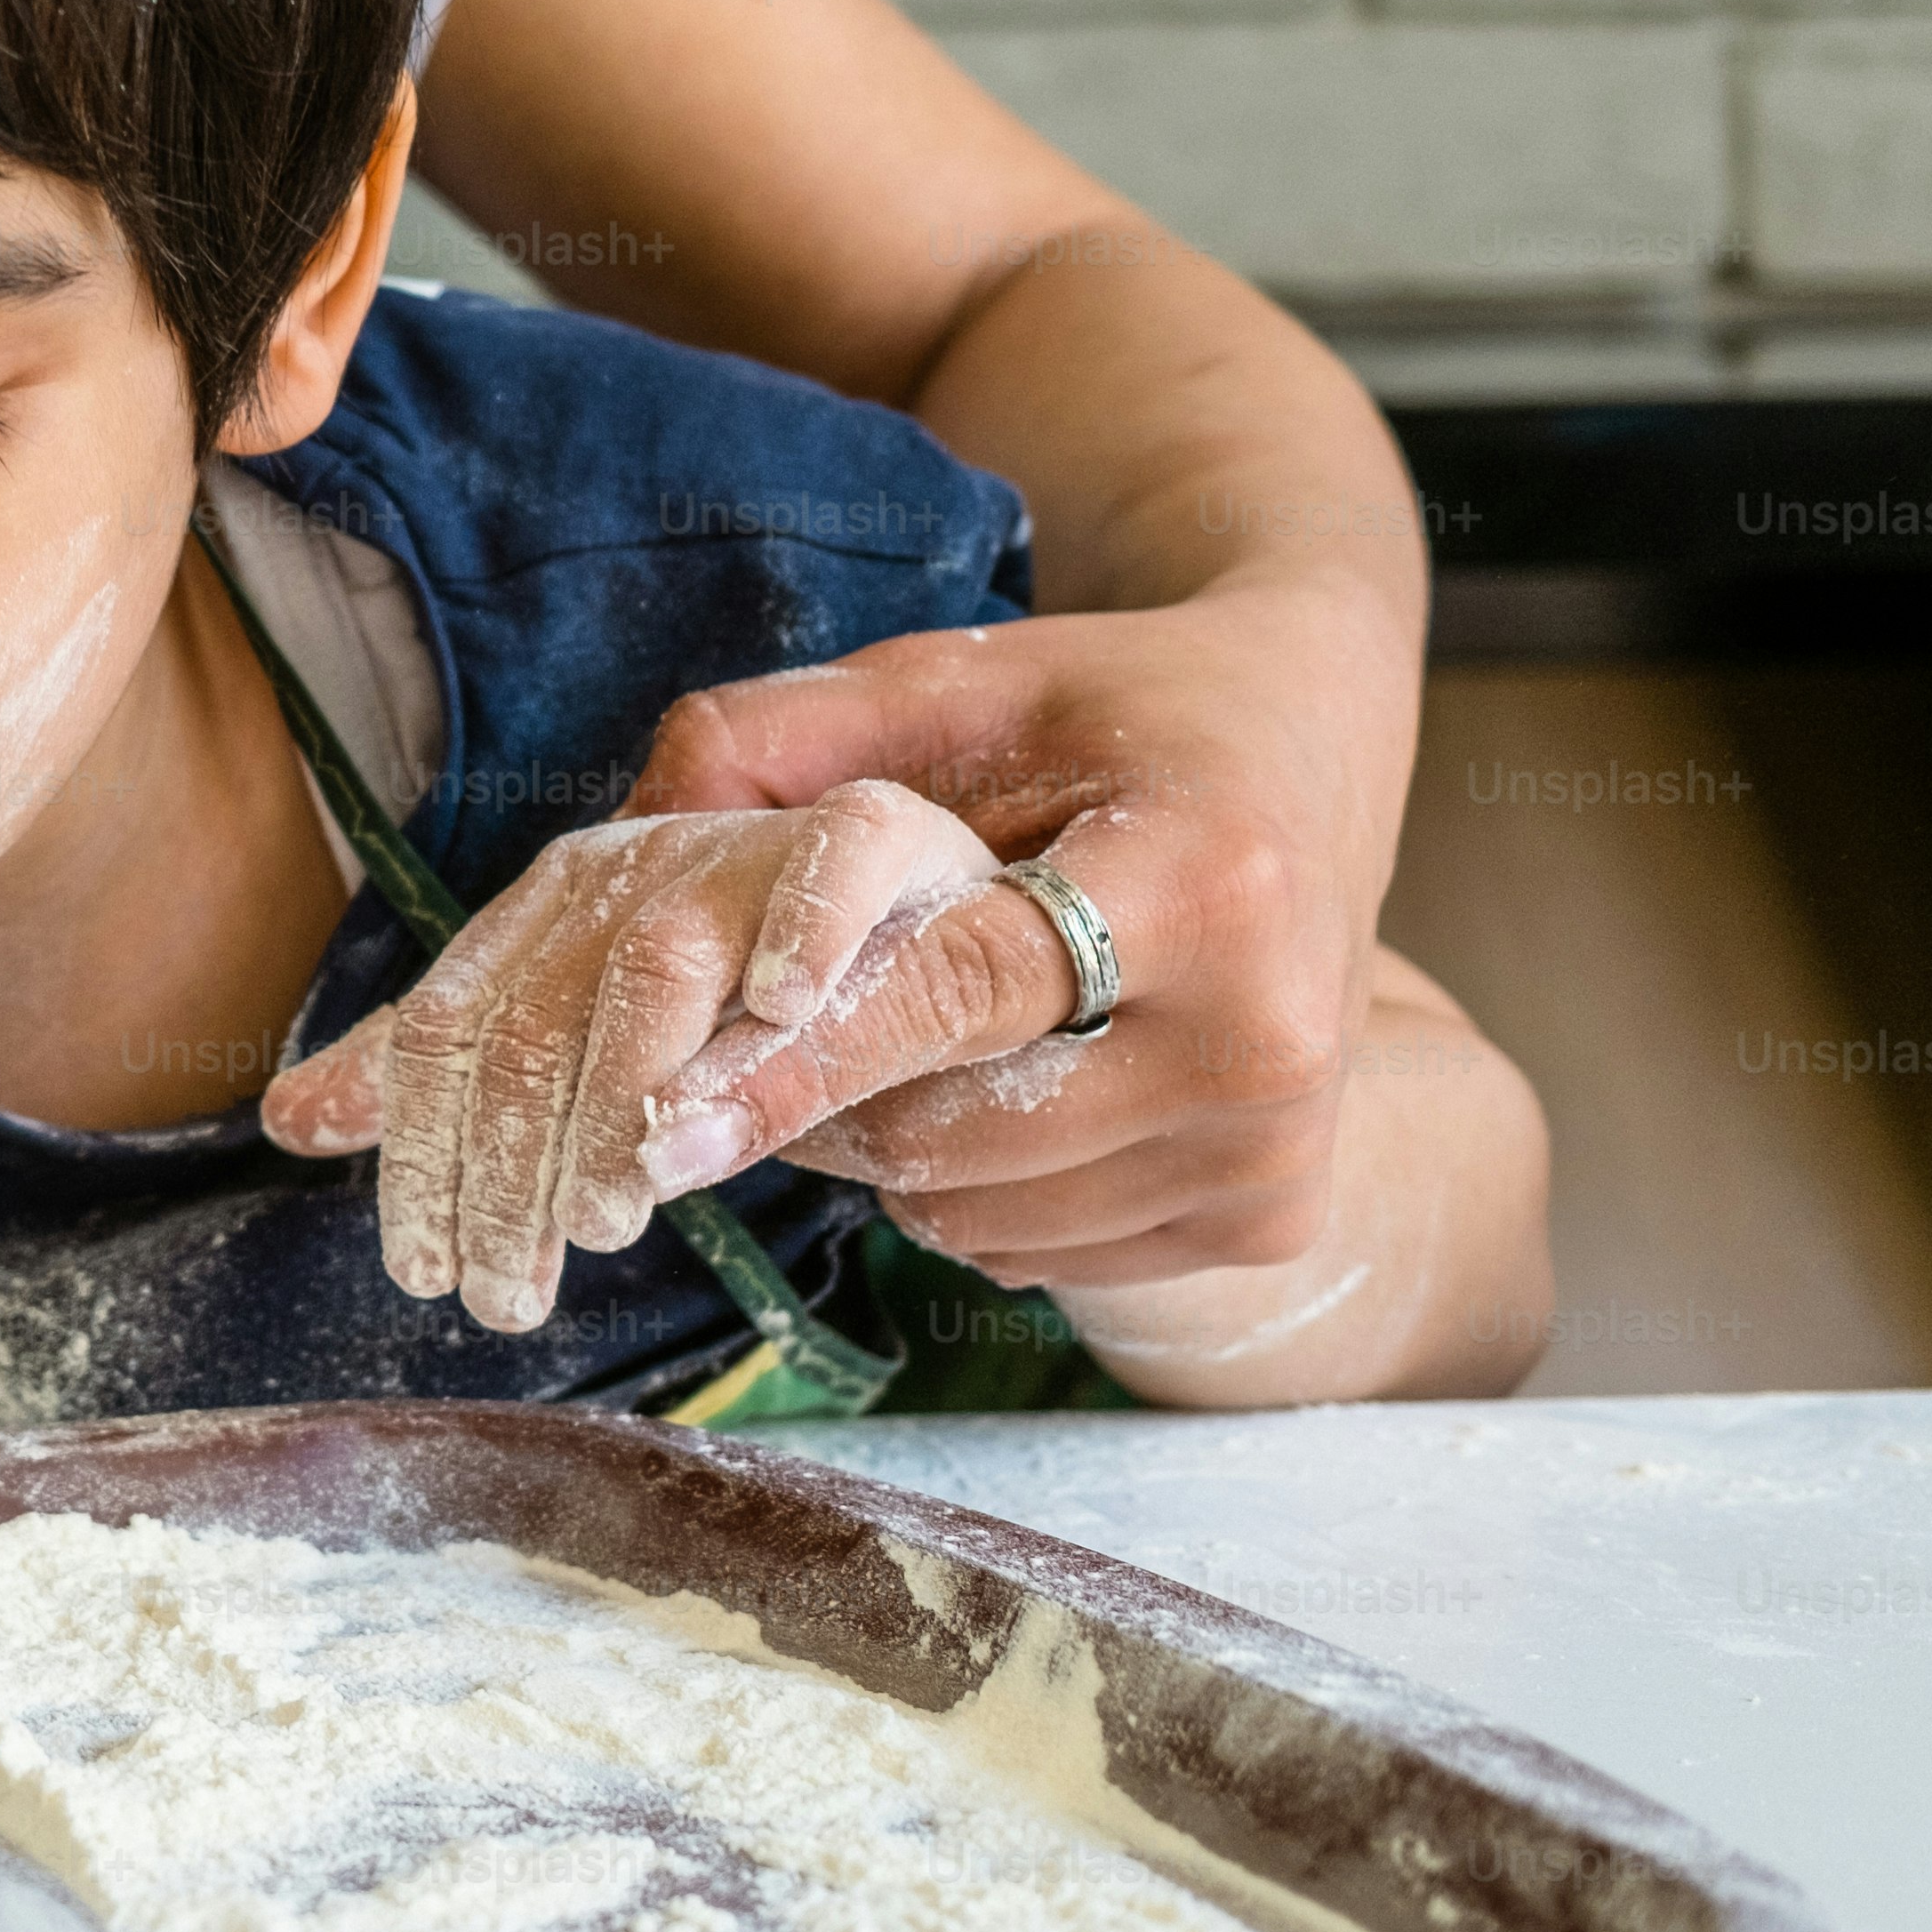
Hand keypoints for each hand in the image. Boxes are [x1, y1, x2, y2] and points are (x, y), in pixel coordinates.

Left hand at [263, 781, 1003, 1327]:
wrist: (902, 897)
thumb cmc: (727, 984)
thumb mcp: (575, 1028)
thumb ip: (456, 1076)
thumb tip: (286, 1117)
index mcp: (547, 904)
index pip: (446, 1032)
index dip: (424, 1156)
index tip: (426, 1274)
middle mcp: (630, 868)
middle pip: (536, 1024)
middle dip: (514, 1174)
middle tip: (513, 1292)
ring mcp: (746, 853)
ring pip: (657, 972)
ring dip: (626, 1099)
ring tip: (614, 1209)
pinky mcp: (877, 843)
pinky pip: (834, 871)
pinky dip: (806, 937)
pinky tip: (784, 1007)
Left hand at [593, 585, 1400, 1289]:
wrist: (1308, 748)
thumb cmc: (1108, 708)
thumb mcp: (947, 680)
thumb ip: (773, 739)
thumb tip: (623, 824)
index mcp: (1207, 880)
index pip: (957, 996)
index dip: (797, 1056)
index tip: (661, 1119)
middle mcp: (1268, 1038)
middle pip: (946, 1133)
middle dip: (817, 1091)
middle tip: (776, 1013)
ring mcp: (1277, 1149)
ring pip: (971, 1213)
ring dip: (883, 1144)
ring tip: (909, 1027)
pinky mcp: (1271, 1223)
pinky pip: (1030, 1250)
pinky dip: (964, 1187)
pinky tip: (999, 1078)